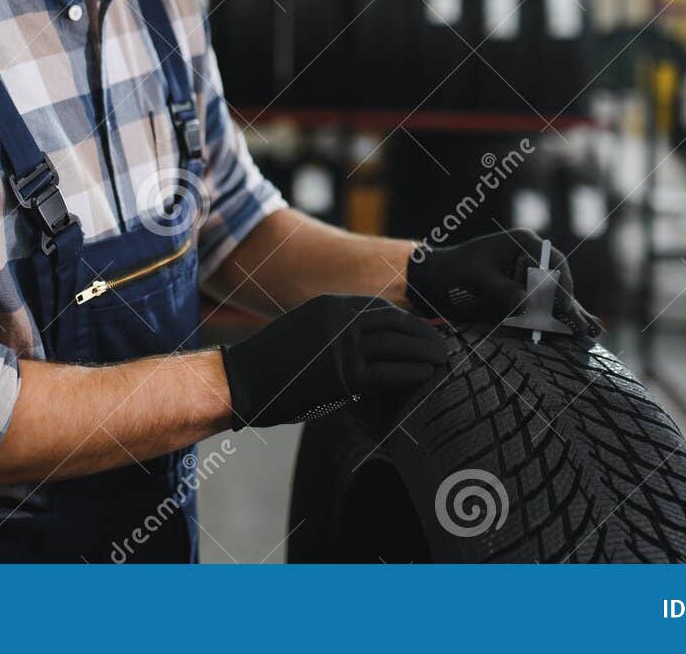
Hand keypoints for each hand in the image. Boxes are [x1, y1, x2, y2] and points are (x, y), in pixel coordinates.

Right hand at [219, 295, 448, 428]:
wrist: (242, 380)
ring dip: (424, 352)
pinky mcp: (342, 373)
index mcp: (329, 304)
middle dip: (423, 333)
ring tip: (442, 360)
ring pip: (396, 344)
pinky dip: (411, 373)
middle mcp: (338, 318)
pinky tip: (425, 375)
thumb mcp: (303, 330)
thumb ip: (333, 330)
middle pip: (394, 321)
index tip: (422, 330)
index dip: (406, 319)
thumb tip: (365, 343)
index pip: (379, 307)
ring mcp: (341, 344)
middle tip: (443, 344)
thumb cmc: (271, 363)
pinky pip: (387, 372)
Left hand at [406, 229, 600, 335]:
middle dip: (570, 304)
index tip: (566, 307)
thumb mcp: (477, 279)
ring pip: (557, 294)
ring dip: (571, 314)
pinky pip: (549, 303)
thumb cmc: (454, 271)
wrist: (437, 278)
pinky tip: (584, 327)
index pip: (552, 262)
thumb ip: (503, 291)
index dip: (561, 287)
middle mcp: (533, 255)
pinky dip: (562, 316)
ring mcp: (532, 273)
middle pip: (560, 280)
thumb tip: (528, 306)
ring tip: (590, 332)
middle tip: (580, 328)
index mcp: (523, 241)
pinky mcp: (527, 290)